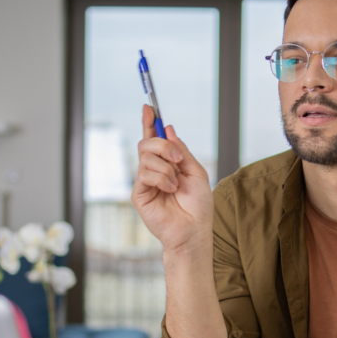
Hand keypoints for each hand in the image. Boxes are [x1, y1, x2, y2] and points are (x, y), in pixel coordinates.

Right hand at [131, 105, 213, 253]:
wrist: (193, 230)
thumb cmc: (197, 206)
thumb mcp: (196, 172)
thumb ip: (181, 151)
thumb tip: (169, 129)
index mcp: (167, 164)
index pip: (154, 139)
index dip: (150, 122)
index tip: (149, 107)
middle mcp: (154, 170)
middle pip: (146, 143)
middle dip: (163, 145)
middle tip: (177, 159)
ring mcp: (145, 182)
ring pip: (146, 157)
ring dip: (166, 168)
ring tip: (175, 185)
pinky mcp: (139, 194)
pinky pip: (145, 174)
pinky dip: (161, 178)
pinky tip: (169, 190)